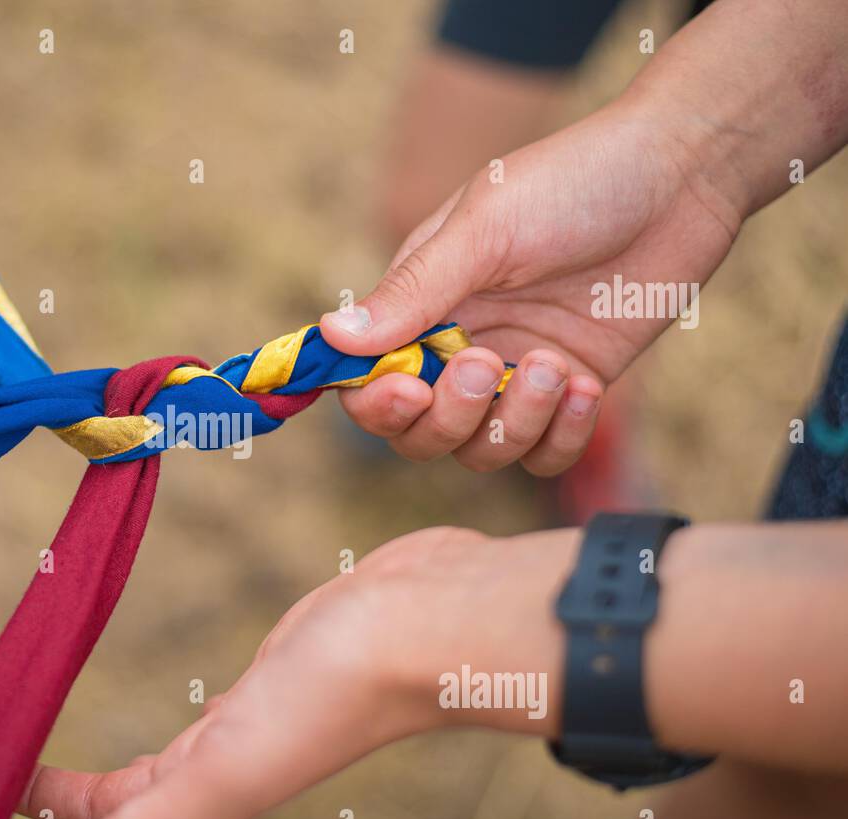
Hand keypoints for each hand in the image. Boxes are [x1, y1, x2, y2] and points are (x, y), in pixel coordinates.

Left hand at [19, 526, 573, 818]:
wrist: (430, 621)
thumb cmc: (337, 698)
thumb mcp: (224, 770)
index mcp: (216, 782)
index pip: (118, 813)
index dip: (61, 805)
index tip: (7, 784)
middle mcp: (236, 750)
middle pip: (144, 784)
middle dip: (87, 785)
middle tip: (30, 755)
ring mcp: (267, 702)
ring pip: (185, 739)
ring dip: (141, 747)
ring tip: (107, 733)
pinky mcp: (293, 651)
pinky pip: (231, 685)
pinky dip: (199, 696)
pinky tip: (206, 691)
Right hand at [323, 93, 744, 473]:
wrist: (680, 173)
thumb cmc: (572, 181)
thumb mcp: (484, 231)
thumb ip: (412, 292)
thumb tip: (330, 336)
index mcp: (422, 304)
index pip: (368, 381)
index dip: (377, 402)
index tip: (409, 389)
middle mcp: (461, 345)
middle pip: (420, 432)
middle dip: (448, 417)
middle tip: (487, 366)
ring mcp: (517, 372)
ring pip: (483, 450)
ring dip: (513, 423)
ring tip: (554, 367)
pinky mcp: (573, 388)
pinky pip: (547, 453)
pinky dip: (563, 436)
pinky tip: (587, 386)